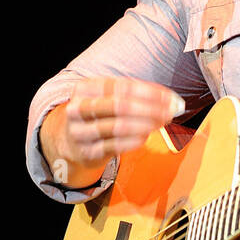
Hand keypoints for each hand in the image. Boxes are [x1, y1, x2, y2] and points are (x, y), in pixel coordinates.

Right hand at [40, 77, 185, 185]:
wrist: (68, 141)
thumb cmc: (97, 114)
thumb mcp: (106, 97)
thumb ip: (134, 95)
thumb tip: (170, 100)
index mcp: (85, 88)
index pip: (122, 87)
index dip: (150, 92)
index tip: (171, 98)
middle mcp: (79, 108)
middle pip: (120, 105)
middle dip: (151, 108)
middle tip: (171, 112)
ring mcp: (81, 132)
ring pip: (118, 126)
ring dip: (146, 124)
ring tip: (162, 122)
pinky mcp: (87, 152)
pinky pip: (115, 146)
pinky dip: (135, 140)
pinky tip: (146, 136)